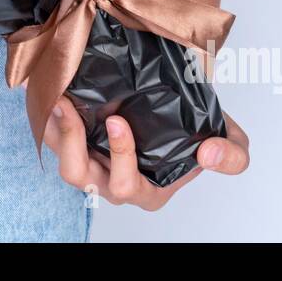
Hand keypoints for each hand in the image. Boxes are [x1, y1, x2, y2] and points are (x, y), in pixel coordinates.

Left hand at [44, 98, 248, 210]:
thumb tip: (210, 155)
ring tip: (56, 96)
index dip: (120, 157)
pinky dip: (47, 118)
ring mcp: (92, 164)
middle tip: (71, 106)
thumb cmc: (202, 131)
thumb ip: (233, 154)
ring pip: (61, 158)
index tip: (118, 121)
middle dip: (73, 143)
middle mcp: (114, 182)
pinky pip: (53, 139)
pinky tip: (49, 90)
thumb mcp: (232, 142)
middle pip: (82, 177)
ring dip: (54, 130)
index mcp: (149, 190)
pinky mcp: (77, 144)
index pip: (127, 185)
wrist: (182, 107)